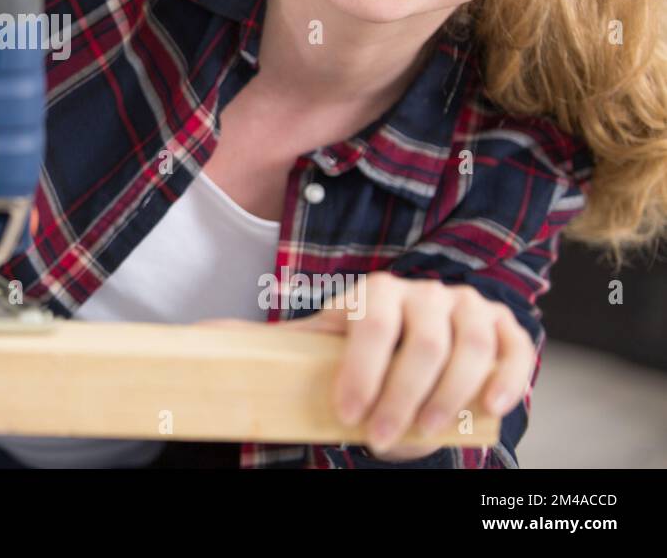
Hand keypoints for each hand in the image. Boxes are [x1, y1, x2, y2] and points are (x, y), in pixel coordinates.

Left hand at [288, 272, 535, 459]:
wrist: (411, 346)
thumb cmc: (359, 352)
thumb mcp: (322, 343)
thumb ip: (275, 341)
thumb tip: (214, 331)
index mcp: (378, 291)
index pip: (372, 327)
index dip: (360, 373)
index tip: (347, 415)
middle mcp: (426, 292)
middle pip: (424, 345)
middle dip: (402, 399)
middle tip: (382, 439)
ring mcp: (469, 306)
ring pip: (470, 348)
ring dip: (450, 397)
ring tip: (427, 432)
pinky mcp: (505, 326)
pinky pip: (515, 350)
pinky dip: (508, 379)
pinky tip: (488, 408)